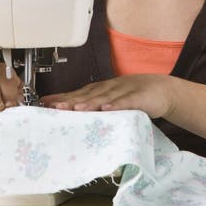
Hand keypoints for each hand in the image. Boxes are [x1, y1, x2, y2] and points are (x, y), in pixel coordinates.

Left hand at [41, 74, 176, 118]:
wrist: (161, 90)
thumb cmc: (133, 97)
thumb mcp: (112, 102)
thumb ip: (95, 108)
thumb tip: (72, 118)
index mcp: (101, 89)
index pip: (78, 93)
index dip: (62, 97)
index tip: (44, 103)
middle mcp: (109, 88)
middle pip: (88, 94)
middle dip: (71, 100)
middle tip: (55, 107)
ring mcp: (124, 91)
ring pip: (104, 97)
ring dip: (89, 103)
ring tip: (76, 109)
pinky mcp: (139, 98)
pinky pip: (126, 101)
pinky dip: (116, 104)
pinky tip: (106, 109)